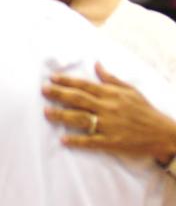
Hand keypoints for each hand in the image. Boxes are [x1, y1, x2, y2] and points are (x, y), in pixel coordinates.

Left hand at [43, 63, 175, 161]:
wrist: (163, 132)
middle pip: (79, 100)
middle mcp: (109, 108)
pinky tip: (63, 140)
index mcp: (112, 95)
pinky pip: (91, 141)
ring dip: (62, 115)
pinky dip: (77, 141)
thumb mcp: (131, 90)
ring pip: (81, 119)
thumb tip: (97, 64)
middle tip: (43, 90)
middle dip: (59, 94)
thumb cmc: (145, 110)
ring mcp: (109, 125)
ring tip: (46, 112)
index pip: (85, 85)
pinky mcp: (112, 142)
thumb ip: (111, 79)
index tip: (52, 78)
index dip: (67, 81)